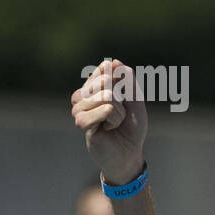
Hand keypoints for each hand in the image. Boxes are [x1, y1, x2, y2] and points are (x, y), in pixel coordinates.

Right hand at [71, 59, 147, 183]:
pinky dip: (114, 119)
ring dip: (119, 112)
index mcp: (93, 86)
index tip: (124, 99)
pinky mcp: (81, 122)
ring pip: (107, 96)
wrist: (129, 152)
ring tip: (114, 123)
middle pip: (106, 81)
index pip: (106, 69)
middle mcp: (82, 94)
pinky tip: (108, 127)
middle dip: (122, 100)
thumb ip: (127, 80)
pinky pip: (105, 109)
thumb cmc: (131, 126)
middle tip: (119, 115)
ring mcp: (79, 108)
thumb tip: (114, 62)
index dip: (122, 83)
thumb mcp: (135, 100)